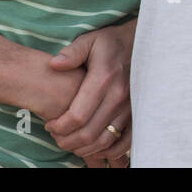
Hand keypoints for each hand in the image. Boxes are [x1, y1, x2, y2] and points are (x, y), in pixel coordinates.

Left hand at [44, 20, 135, 164]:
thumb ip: (71, 53)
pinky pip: (125, 142)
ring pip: (105, 141)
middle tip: (57, 137)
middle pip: (89, 133)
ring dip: (84, 148)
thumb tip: (54, 65)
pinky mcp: (137, 112)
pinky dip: (109, 151)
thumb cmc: (111, 43)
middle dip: (67, 141)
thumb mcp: (89, 40)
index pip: (77, 116)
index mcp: (104, 79)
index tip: (49, 125)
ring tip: (71, 142)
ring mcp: (130, 107)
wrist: (141, 43)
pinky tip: (95, 147)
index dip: (59, 127)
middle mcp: (119, 96)